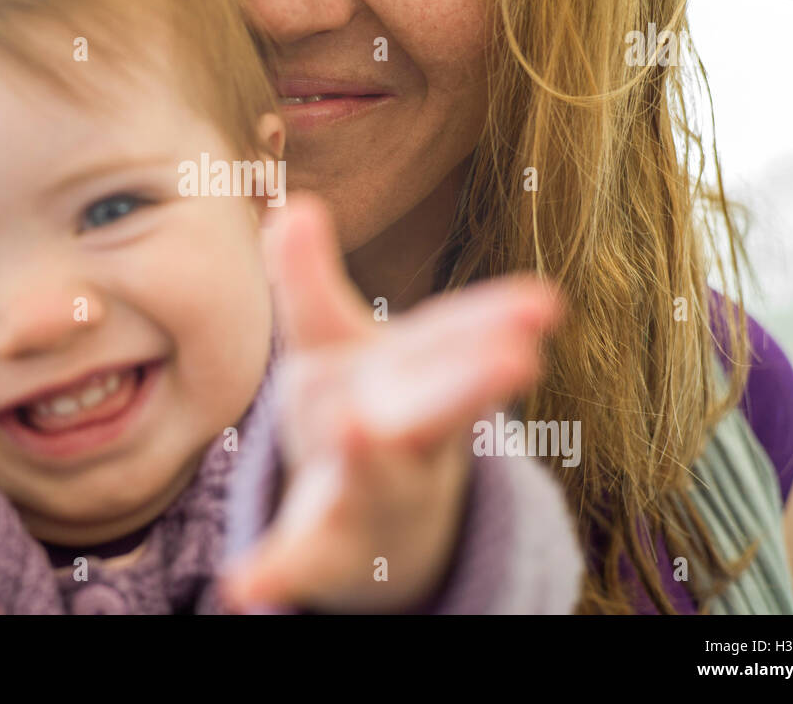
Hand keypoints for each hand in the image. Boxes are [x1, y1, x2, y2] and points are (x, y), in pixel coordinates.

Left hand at [221, 192, 561, 611]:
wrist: (380, 521)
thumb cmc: (367, 408)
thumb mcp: (335, 344)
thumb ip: (308, 281)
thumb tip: (291, 204)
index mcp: (407, 374)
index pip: (453, 339)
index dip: (495, 320)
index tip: (548, 304)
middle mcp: (405, 433)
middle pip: (436, 404)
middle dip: (469, 381)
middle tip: (519, 360)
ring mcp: (374, 493)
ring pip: (381, 476)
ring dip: (375, 456)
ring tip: (358, 428)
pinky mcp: (330, 547)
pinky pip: (306, 558)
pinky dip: (279, 571)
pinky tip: (243, 588)